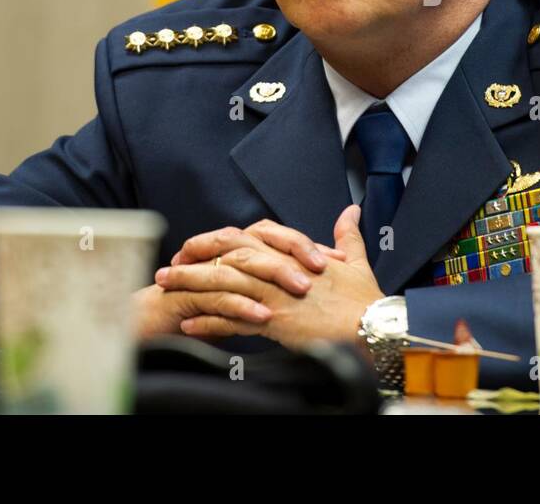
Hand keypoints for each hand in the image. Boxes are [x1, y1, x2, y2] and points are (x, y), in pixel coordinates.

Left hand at [153, 206, 384, 348]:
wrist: (373, 327)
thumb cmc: (365, 300)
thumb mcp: (356, 262)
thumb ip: (347, 237)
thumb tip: (350, 212)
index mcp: (294, 256)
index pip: (248, 239)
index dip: (220, 242)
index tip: (199, 248)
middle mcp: (279, 270)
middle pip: (227, 254)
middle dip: (195, 257)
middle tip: (170, 264)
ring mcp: (274, 294)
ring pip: (223, 283)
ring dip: (191, 285)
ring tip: (165, 289)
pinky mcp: (274, 320)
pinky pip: (232, 319)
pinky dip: (208, 321)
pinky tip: (189, 323)